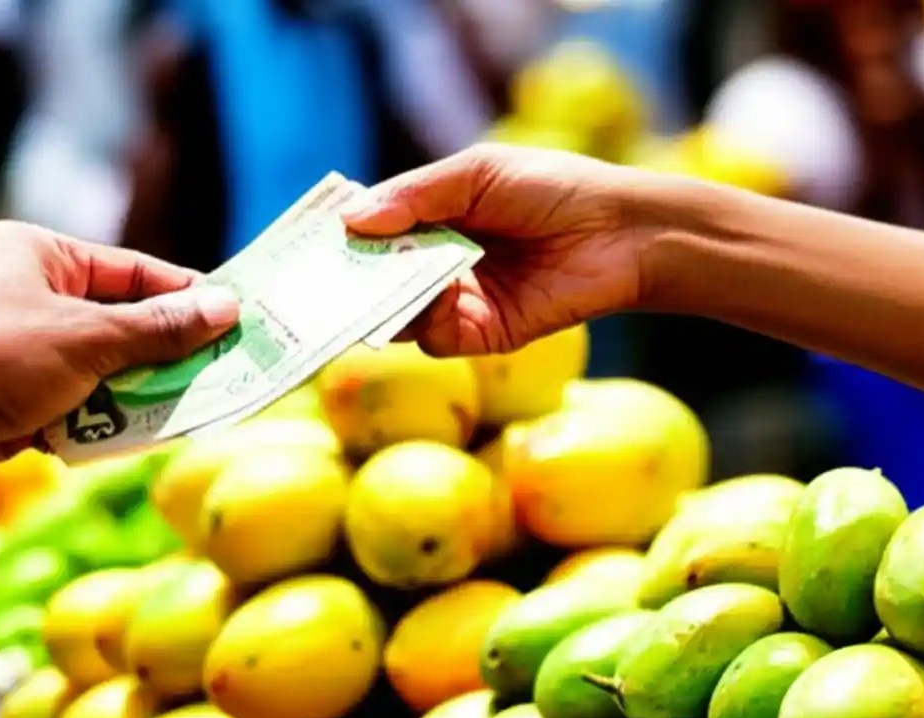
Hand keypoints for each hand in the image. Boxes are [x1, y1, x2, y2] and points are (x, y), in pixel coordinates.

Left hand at [0, 221, 237, 479]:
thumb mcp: (88, 339)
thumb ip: (161, 328)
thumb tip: (226, 309)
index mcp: (42, 254)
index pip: (135, 270)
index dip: (187, 296)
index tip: (235, 320)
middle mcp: (31, 291)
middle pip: (124, 320)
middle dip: (166, 352)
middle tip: (223, 371)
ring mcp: (22, 342)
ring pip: (105, 365)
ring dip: (137, 391)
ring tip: (185, 408)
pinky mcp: (15, 391)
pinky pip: (78, 398)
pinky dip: (103, 417)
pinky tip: (134, 435)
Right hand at [343, 143, 652, 355]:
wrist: (620, 232)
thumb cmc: (553, 188)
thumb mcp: (478, 174)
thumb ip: (415, 195)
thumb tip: (349, 219)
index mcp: (433, 217)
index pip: (371, 231)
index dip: (340, 237)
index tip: (303, 243)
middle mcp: (437, 262)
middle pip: (375, 278)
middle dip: (347, 278)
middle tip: (314, 280)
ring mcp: (458, 300)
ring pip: (396, 311)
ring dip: (384, 298)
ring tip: (378, 282)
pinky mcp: (482, 333)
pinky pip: (433, 337)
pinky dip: (425, 319)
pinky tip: (438, 295)